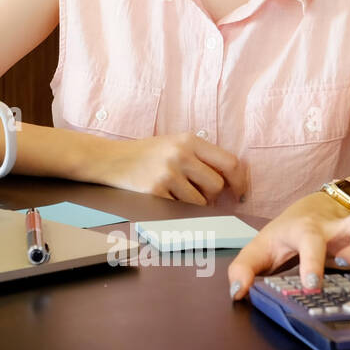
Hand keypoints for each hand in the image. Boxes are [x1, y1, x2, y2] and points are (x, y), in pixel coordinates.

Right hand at [98, 132, 247, 203]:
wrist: (109, 159)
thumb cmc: (146, 154)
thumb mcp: (174, 144)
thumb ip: (201, 156)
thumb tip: (232, 180)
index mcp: (188, 140)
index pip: (230, 162)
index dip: (239, 181)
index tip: (239, 192)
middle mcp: (179, 154)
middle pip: (216, 185)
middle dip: (212, 196)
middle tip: (199, 194)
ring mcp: (167, 173)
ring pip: (200, 202)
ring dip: (193, 204)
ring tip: (176, 194)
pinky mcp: (155, 191)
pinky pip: (180, 209)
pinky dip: (176, 208)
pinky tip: (164, 197)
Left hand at [227, 193, 349, 299]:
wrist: (319, 206)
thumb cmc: (289, 232)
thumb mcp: (262, 247)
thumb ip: (244, 268)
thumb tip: (238, 292)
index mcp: (306, 227)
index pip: (311, 238)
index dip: (314, 261)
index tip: (313, 285)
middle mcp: (339, 224)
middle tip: (347, 265)